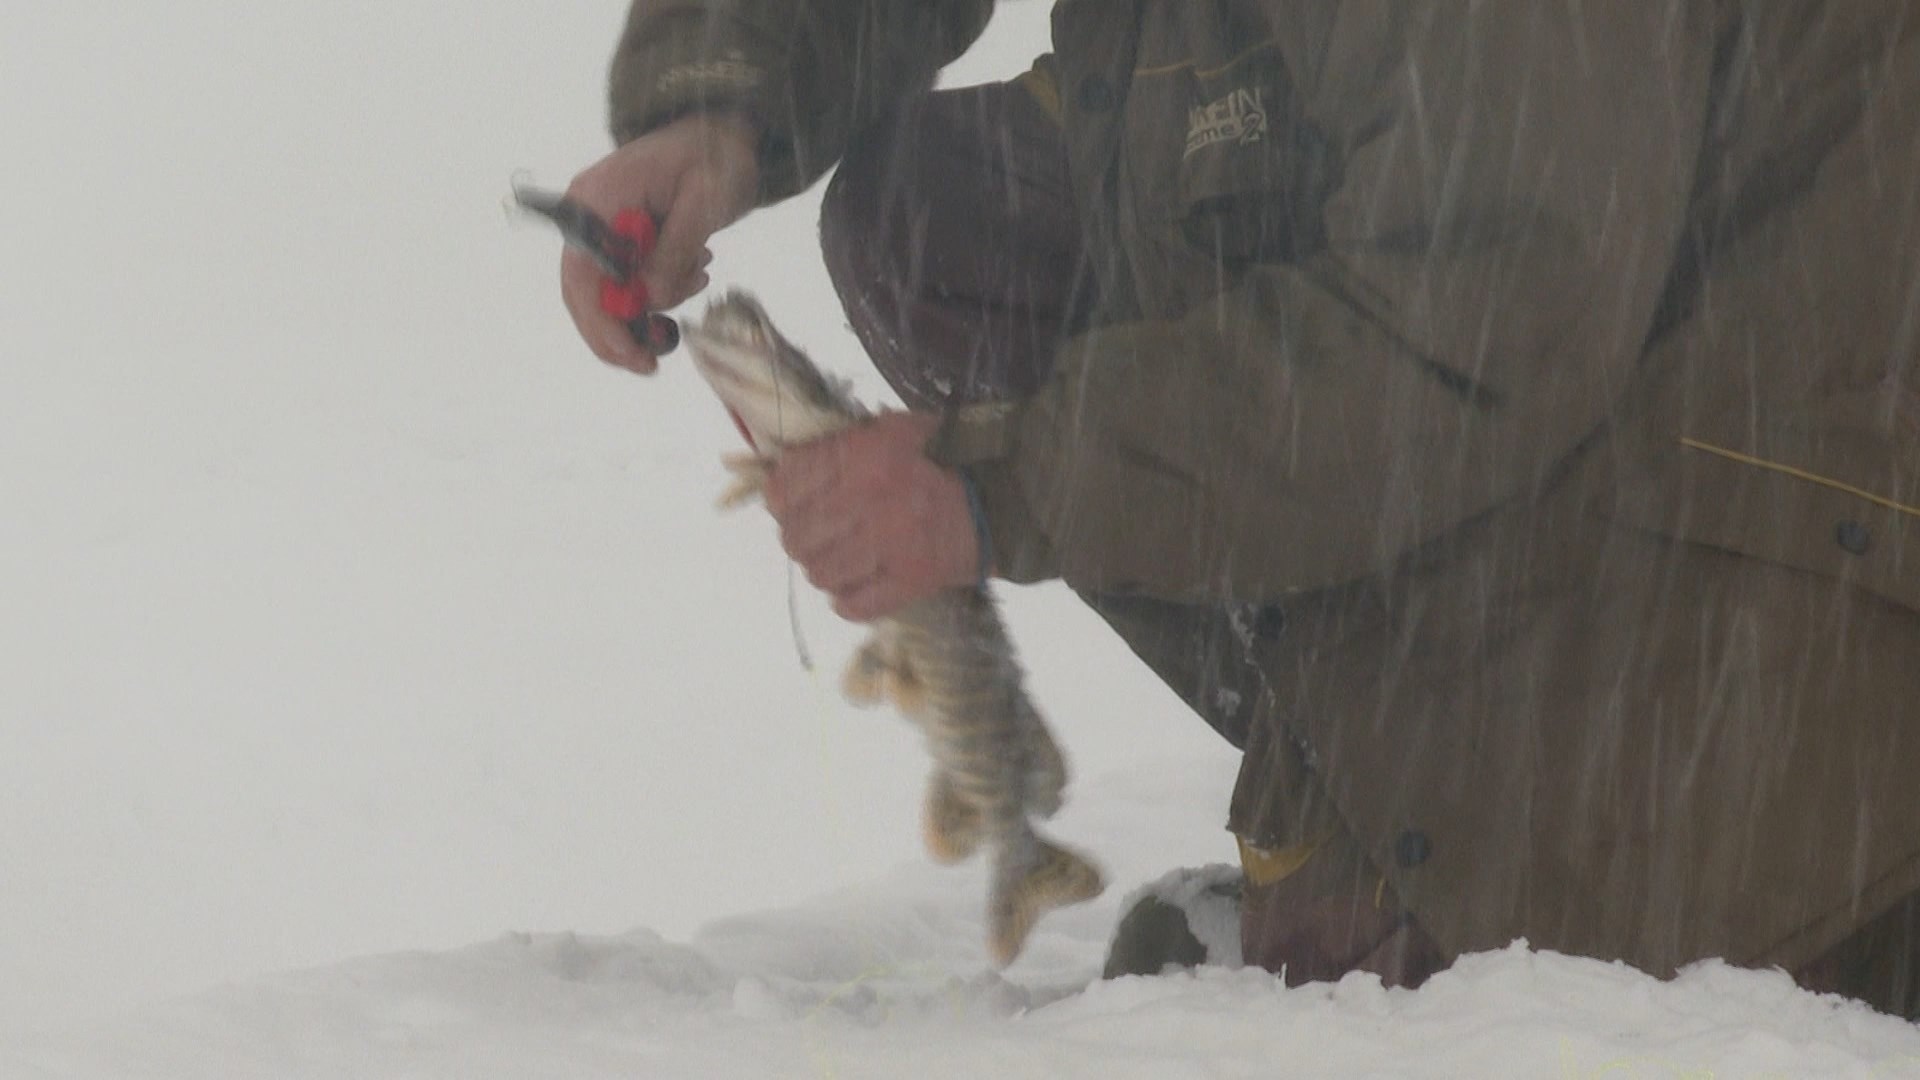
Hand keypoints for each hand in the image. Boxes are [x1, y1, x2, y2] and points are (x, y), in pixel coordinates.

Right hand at [562, 112, 761, 374]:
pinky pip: (627, 279)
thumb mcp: (707, 199)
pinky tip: (692, 268)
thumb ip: (677, 247)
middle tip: (655, 361)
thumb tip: (651, 298)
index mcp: (598, 199)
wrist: (720, 129)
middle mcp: (588, 213)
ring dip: (653, 301)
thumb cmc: (715, 154)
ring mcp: (600, 225)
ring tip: (698, 273)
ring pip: (608, 292)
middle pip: (583, 293)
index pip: (581, 275)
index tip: (636, 357)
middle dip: (619, 331)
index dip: (602, 324)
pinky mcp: (619, 236)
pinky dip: (658, 289)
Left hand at [764, 412, 982, 621]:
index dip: (779, 500)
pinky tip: (859, 584)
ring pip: (819, 573)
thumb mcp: (893, 429)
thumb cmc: (942, 458)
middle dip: (800, 538)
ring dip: (824, 570)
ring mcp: (889, 545)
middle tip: (817, 536)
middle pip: (795, 537)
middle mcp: (869, 500)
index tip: (788, 504)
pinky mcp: (910, 581)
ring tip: (841, 561)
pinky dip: (848, 600)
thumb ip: (841, 443)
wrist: (1001, 500)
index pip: (784, 488)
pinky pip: (852, 605)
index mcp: (861, 456)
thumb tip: (786, 464)